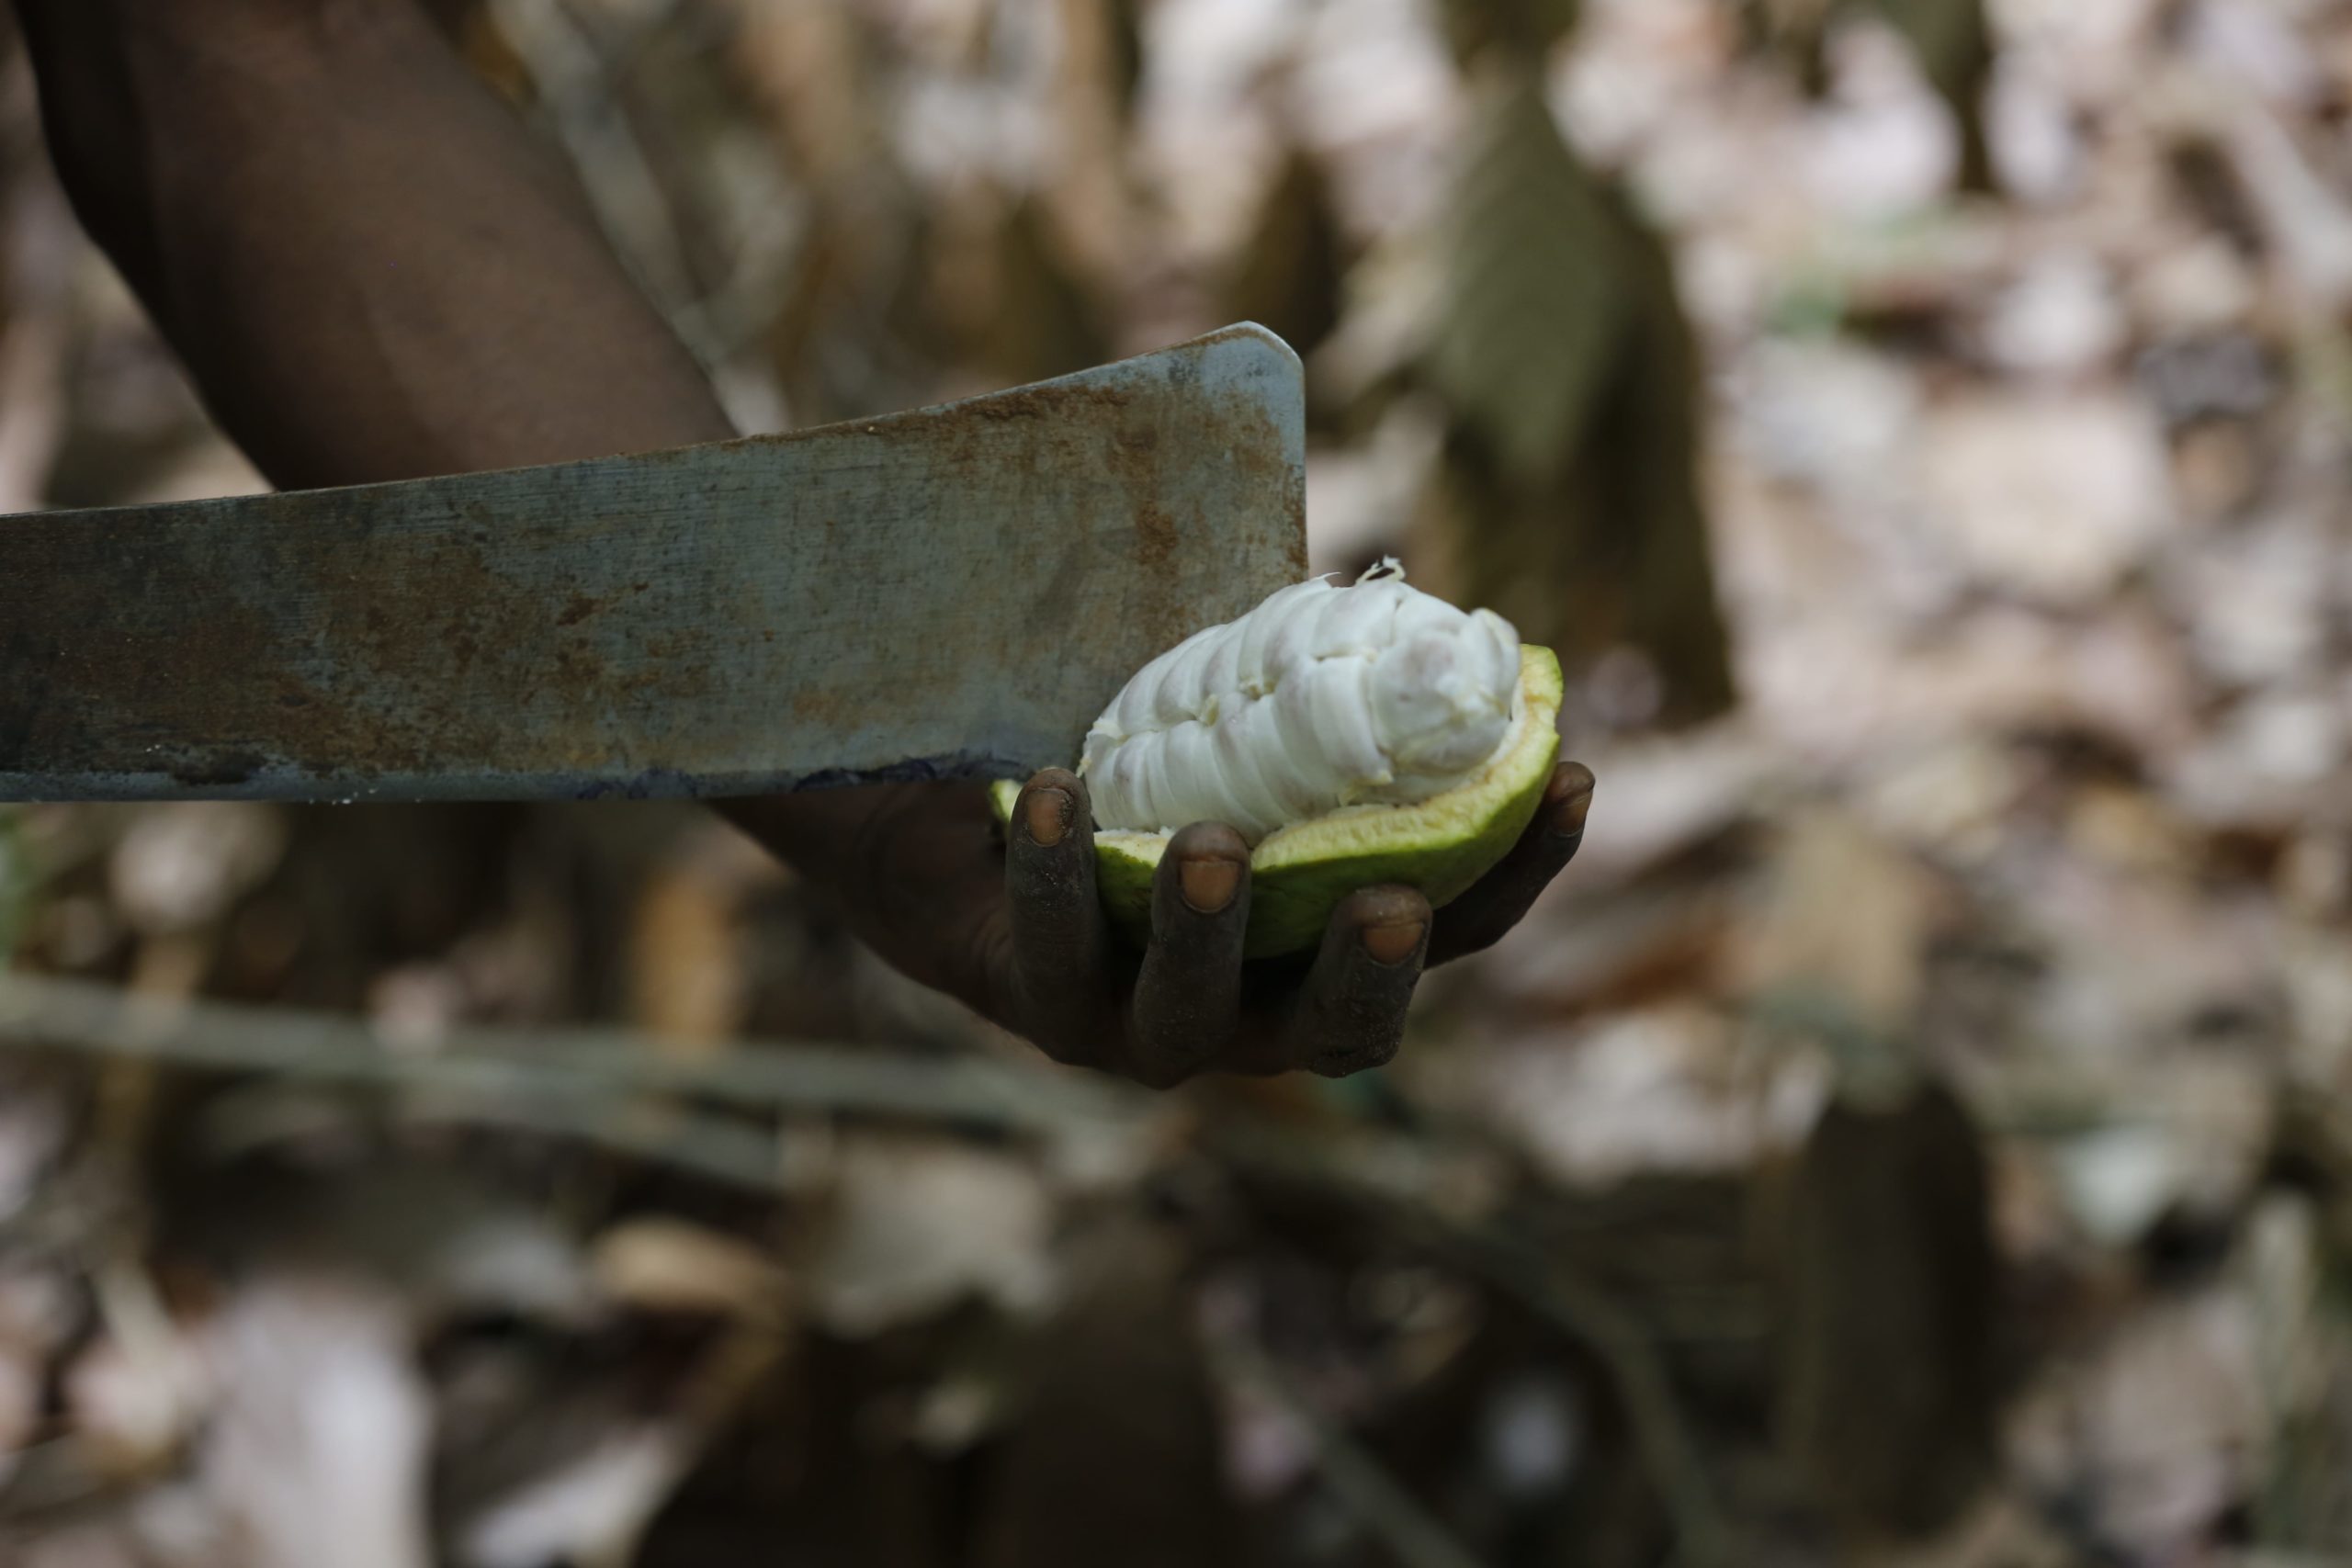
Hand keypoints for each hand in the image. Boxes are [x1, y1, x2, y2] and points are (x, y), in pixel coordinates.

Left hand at [724, 759, 1592, 1085]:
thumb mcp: (1234, 716)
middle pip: (1339, 1030)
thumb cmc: (1135, 748)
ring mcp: (1138, 1028)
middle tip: (1389, 896)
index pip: (1454, 931)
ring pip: (1190, 1012)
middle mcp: (1249, 1014)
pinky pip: (1053, 949)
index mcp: (1325, 948)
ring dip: (1207, 932)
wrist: (955, 804)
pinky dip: (1061, 873)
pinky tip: (1058, 789)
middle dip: (1368, 970)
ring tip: (1210, 842)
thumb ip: (1314, 687)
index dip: (1521, 868)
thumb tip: (1409, 597)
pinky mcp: (1035, 1007)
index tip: (1566, 774)